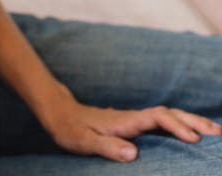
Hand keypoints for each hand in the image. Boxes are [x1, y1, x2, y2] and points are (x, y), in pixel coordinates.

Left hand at [39, 83, 221, 162]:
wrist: (59, 113)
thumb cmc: (70, 129)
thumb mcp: (84, 141)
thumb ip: (107, 146)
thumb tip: (134, 153)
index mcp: (124, 121)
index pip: (156, 118)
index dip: (176, 126)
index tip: (194, 139)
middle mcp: (133, 117)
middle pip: (168, 114)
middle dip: (194, 121)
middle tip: (219, 133)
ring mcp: (134, 119)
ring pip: (167, 116)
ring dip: (191, 121)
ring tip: (215, 132)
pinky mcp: (133, 124)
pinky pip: (162, 122)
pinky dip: (180, 125)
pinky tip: (191, 133)